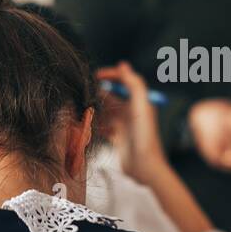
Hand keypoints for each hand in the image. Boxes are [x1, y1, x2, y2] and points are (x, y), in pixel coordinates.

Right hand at [95, 62, 167, 184]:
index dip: (111, 76)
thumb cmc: (145, 137)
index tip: (96, 75)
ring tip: (84, 110)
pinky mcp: (118, 139)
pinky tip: (89, 126)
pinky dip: (96, 125)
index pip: (124, 82)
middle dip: (99, 94)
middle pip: (112, 97)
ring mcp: (124, 126)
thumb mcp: (141, 106)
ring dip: (95, 110)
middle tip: (85, 94)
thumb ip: (134, 84)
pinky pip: (104, 127)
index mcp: (139, 102)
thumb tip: (123, 65)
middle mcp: (132, 112)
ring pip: (106, 112)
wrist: (146, 167)